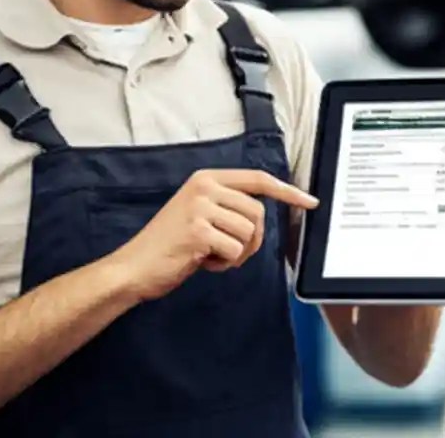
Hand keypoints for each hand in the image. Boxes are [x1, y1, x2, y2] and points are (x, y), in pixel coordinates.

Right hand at [108, 169, 318, 301]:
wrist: (134, 267)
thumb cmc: (170, 246)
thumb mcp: (199, 214)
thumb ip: (227, 207)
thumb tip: (264, 215)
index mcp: (206, 178)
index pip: (258, 179)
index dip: (287, 191)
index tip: (310, 201)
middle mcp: (204, 186)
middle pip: (258, 213)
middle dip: (253, 240)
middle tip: (228, 252)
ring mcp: (200, 207)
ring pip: (249, 233)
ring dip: (237, 254)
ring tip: (210, 255)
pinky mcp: (198, 231)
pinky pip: (235, 251)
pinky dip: (224, 264)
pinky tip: (201, 263)